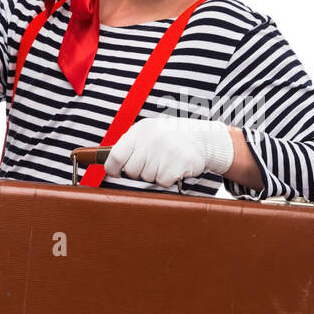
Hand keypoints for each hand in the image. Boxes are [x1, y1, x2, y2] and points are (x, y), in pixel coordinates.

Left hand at [104, 117, 234, 187]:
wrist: (203, 138)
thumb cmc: (171, 137)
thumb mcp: (150, 132)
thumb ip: (132, 144)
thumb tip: (110, 165)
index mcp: (140, 130)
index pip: (116, 155)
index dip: (113, 169)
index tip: (116, 174)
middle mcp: (150, 140)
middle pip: (132, 171)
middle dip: (140, 172)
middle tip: (152, 163)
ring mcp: (164, 152)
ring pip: (147, 177)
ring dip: (155, 174)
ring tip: (166, 161)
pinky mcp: (176, 165)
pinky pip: (162, 182)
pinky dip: (167, 179)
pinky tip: (175, 166)